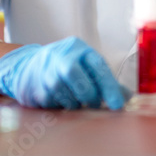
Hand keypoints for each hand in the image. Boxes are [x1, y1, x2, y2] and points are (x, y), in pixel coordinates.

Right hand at [0, 37, 124, 109]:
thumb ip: (106, 81)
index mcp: (78, 49)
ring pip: (64, 94)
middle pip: (77, 79)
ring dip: (74, 103)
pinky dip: (59, 105)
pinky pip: (51, 103)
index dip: (110, 87)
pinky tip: (59, 99)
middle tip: (94, 103)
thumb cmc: (65, 66)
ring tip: (74, 99)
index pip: (97, 66)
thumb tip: (127, 98)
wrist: (27, 65)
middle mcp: (60, 57)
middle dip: (89, 96)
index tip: (118, 105)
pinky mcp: (34, 88)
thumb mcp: (85, 66)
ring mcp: (44, 72)